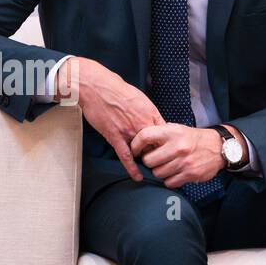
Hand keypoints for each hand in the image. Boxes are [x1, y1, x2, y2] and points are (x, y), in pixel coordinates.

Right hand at [65, 57, 164, 180]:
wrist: (98, 87)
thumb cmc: (117, 89)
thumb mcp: (140, 97)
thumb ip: (147, 111)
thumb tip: (152, 119)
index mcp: (150, 113)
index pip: (165, 133)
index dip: (167, 142)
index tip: (167, 148)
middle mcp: (142, 124)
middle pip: (157, 145)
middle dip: (159, 153)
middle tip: (161, 160)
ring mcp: (129, 132)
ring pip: (143, 152)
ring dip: (147, 160)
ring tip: (151, 168)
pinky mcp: (115, 137)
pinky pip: (126, 156)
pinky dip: (132, 168)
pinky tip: (138, 177)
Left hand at [130, 123, 224, 187]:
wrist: (218, 147)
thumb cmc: (193, 139)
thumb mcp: (177, 129)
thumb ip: (159, 134)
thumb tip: (140, 143)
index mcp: (172, 132)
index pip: (145, 136)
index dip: (136, 145)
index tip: (136, 151)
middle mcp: (178, 147)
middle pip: (148, 160)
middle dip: (149, 162)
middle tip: (155, 160)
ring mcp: (184, 162)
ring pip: (158, 173)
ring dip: (160, 172)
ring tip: (166, 166)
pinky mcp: (190, 174)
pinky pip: (169, 183)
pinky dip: (169, 180)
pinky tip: (174, 173)